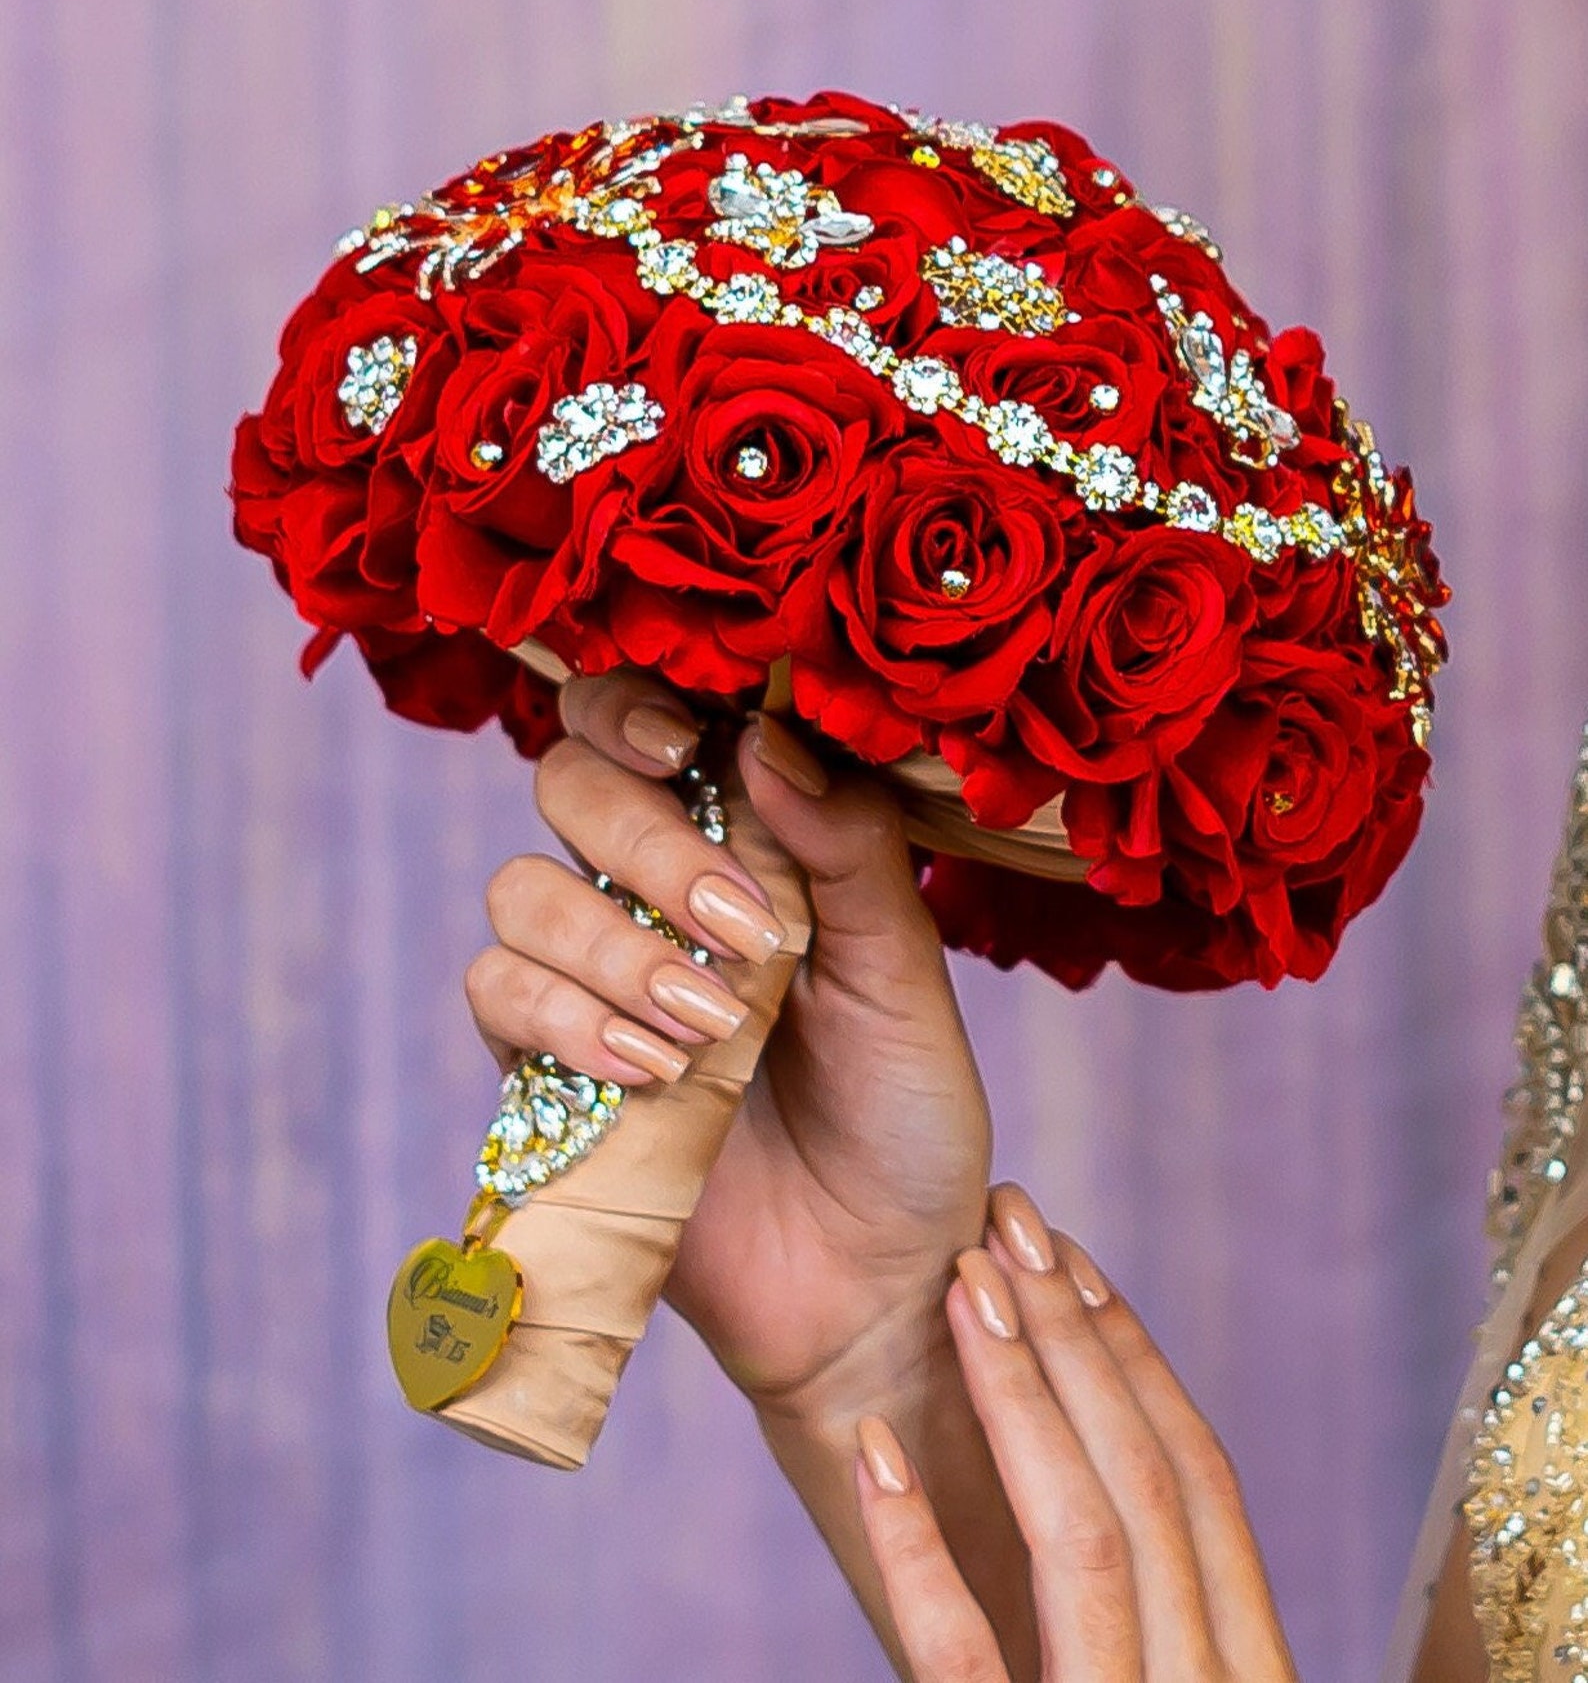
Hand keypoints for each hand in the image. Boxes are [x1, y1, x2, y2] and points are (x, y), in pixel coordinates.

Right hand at [464, 665, 991, 1411]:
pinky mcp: (546, 1070)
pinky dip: (569, 1019)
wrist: (874, 1279)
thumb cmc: (905, 1115)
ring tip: (714, 1022)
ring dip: (611, 944)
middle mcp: (652, 893)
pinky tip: (655, 1070)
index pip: (650, 723)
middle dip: (645, 842)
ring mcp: (592, 980)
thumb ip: (847, 851)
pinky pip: (498, 996)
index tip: (684, 745)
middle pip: (569, 784)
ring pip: (520, 889)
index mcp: (746, 842)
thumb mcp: (906, 976)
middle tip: (740, 925)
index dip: (635, 706)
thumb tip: (765, 736)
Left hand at [855, 1185, 1297, 1682]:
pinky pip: (956, 1656)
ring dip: (1018, 1401)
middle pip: (1146, 1485)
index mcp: (1241, 1668)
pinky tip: (874, 1452)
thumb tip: (1122, 1469)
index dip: (1140, 1362)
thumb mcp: (1166, 1677)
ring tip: (961, 1293)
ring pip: (1082, 1541)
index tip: (1078, 1262)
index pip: (1202, 1485)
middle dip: (1078, 1344)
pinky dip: (915, 1549)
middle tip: (1010, 1229)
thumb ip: (1167, 1616)